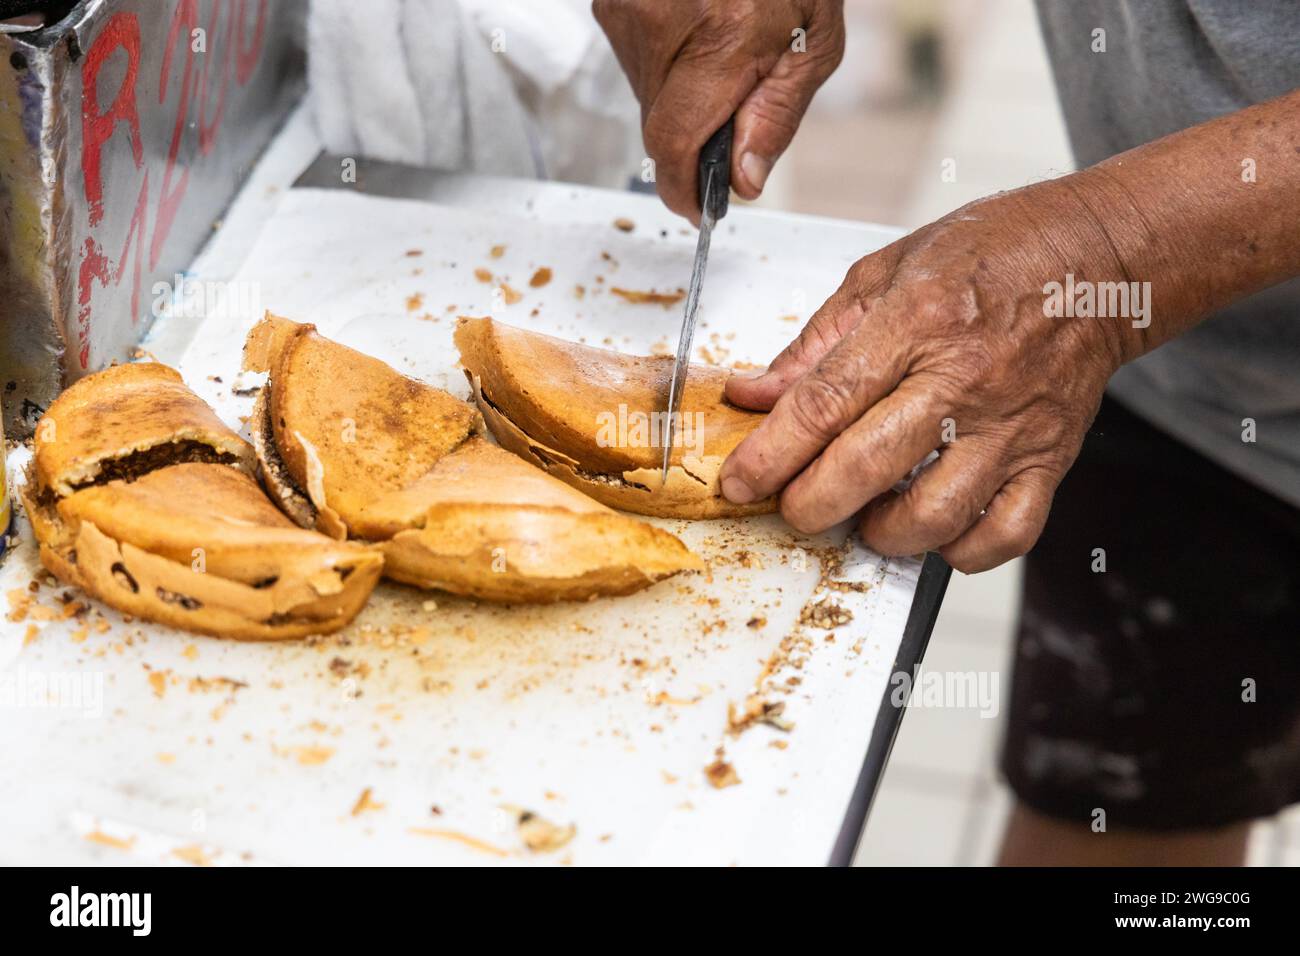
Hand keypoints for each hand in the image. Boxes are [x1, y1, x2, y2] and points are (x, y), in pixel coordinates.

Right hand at [593, 0, 844, 222]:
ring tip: (723, 51)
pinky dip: (669, 64)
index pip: (674, 148)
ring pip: (647, 96)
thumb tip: (744, 183)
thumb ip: (776, 116)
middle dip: (699, 137)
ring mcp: (625, 13)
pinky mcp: (611, 3)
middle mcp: (656, 29)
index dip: (684, 191)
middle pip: (661, 128)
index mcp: (716, 44)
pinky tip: (701, 31)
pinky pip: (636, 61)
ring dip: (683, 97)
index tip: (701, 210)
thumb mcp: (812, 40)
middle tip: (738, 105)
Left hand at [718, 182, 1141, 572]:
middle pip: (866, 469)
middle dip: (809, 505)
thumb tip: (753, 394)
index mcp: (917, 321)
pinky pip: (1004, 534)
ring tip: (864, 514)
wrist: (1101, 259)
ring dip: (879, 533)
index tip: (740, 481)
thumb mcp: (887, 272)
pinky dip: (959, 550)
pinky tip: (933, 527)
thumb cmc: (994, 255)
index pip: (824, 404)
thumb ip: (815, 342)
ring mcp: (1011, 425)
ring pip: (933, 516)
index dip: (770, 454)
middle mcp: (965, 378)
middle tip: (793, 504)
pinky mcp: (1050, 459)